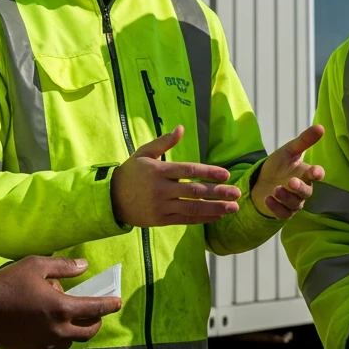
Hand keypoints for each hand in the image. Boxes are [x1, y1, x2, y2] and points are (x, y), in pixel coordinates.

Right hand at [0, 256, 121, 348]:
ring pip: (69, 341)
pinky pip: (50, 346)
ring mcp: (43, 343)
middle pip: (87, 332)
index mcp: (61, 307)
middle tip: (95, 314)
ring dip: (74, 331)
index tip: (117, 303)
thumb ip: (64, 266)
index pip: (94, 309)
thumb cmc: (10, 282)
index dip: (109, 306)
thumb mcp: (38, 265)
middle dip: (95, 322)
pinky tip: (47, 326)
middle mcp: (56, 329)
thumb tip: (83, 266)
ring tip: (68, 318)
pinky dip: (54, 337)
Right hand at [110, 125, 241, 227]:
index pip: (189, 171)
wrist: (111, 198)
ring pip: (193, 208)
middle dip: (218, 192)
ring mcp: (161, 206)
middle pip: (195, 191)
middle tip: (237, 192)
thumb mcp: (144, 153)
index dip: (209, 173)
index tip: (227, 174)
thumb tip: (181, 128)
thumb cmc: (131, 172)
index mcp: (159, 171)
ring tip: (233, 207)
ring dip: (215, 208)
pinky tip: (217, 216)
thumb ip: (164, 142)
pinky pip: (186, 220)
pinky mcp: (161, 220)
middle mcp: (161, 189)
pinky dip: (203, 218)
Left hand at [250, 125, 325, 218]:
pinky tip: (268, 199)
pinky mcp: (282, 211)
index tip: (316, 172)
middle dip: (300, 188)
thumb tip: (321, 126)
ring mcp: (293, 202)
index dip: (317, 173)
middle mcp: (302, 189)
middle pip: (307, 192)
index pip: (316, 174)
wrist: (260, 180)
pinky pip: (283, 214)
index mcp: (305, 173)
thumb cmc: (278, 165)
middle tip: (291, 181)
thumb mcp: (288, 150)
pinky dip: (276, 208)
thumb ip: (304, 140)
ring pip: (295, 204)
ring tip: (275, 189)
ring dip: (286, 197)